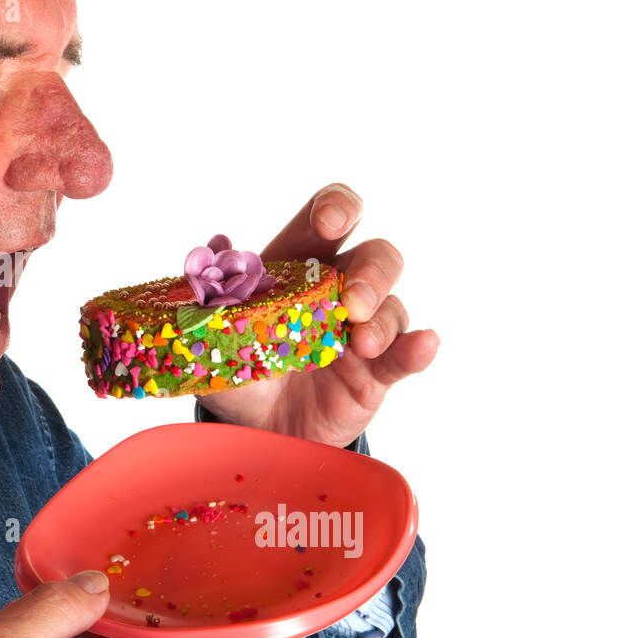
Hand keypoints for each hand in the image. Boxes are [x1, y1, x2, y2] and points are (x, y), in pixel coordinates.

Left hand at [194, 183, 438, 447]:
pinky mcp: (378, 370)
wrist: (253, 429)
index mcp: (296, 266)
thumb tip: (217, 244)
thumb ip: (213, 293)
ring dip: (382, 318)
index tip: (331, 222)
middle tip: (352, 302)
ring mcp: (361, 328)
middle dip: (371, 272)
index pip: (326, 219)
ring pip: (392, 303)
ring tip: (363, 343)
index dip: (337, 208)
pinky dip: (417, 348)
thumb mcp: (215, 335)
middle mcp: (337, 289)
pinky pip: (406, 354)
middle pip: (374, 256)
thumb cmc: (238, 368)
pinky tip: (423, 344)